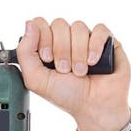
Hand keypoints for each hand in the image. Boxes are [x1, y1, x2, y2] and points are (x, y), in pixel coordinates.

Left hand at [16, 18, 130, 130]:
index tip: (47, 59)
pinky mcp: (106, 40)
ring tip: (81, 72)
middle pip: (59, 24)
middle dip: (61, 50)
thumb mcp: (36, 80)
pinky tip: (94, 62)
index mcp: (48, 46)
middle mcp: (66, 40)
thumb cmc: (67, 96)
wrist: (94, 107)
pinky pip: (99, 30)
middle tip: (65, 70)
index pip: (40, 24)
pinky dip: (95, 47)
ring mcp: (86, 39)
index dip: (43, 39)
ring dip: (78, 53)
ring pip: (78, 27)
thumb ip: (25, 53)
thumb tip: (29, 24)